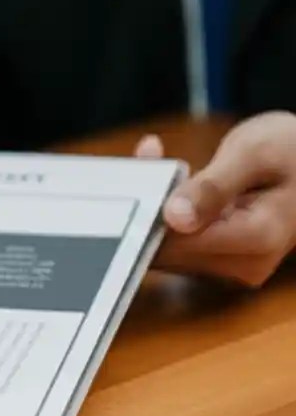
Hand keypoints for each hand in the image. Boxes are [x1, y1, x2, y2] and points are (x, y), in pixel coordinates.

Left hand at [136, 111, 295, 286]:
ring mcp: (232, 265)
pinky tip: (166, 174)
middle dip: (148, 207)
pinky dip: (163, 211)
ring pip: (168, 245)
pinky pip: (176, 241)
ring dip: (153, 206)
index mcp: (259, 238)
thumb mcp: (253, 153)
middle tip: (144, 159)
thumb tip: (174, 218)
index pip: (180, 242)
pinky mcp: (219, 258)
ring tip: (154, 157)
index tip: (135, 179)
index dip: (150, 214)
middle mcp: (245, 263)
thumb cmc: (290, 150)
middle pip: (170, 248)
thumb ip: (214, 186)